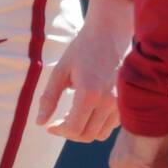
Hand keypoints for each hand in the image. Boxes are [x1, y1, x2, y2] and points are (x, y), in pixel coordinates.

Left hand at [36, 0, 132, 142]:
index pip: (74, 129)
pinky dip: (99, 124)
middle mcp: (108, 101)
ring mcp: (121, 103)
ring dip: (85, 130)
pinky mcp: (127, 102)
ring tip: (74, 116)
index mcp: (89, 93)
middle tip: (60, 122)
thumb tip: (40, 123)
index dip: (59, 131)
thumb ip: (49, 98)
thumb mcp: (61, 70)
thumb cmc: (83, 48)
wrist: (110, 32)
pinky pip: (112, 125)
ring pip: (101, 134)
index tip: (51, 126)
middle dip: (70, 133)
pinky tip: (89, 110)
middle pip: (87, 135)